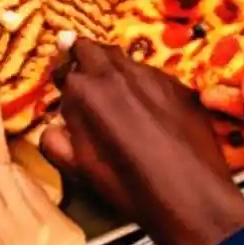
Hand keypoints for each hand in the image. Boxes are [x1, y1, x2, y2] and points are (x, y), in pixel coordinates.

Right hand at [39, 38, 243, 244]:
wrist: (190, 195)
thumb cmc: (128, 186)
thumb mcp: (80, 169)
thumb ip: (56, 142)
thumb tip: (53, 127)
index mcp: (87, 91)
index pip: (65, 69)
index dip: (62, 79)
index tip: (63, 88)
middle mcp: (118, 73)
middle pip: (93, 49)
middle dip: (83, 56)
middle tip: (81, 69)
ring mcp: (153, 75)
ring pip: (125, 60)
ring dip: (114, 69)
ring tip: (115, 91)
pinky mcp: (179, 85)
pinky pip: (152, 75)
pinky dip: (142, 83)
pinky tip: (147, 106)